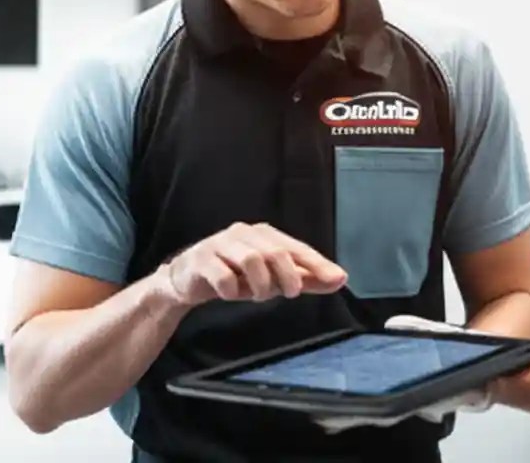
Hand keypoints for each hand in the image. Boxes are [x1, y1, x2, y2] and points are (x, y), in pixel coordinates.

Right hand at [160, 222, 347, 306]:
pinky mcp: (201, 259)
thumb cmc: (235, 275)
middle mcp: (244, 234)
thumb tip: (341, 279)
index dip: (317, 264)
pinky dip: (232, 290)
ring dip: (260, 285)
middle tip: (289, 294)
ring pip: (251, 260)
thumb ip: (306, 279)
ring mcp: (220, 244)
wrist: (187, 280)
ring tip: (258, 296)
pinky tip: (231, 295)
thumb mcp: (272, 279)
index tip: (336, 279)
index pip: (296, 248)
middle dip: (287, 277)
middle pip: (275, 252)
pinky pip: (222, 275)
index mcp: (264, 234)